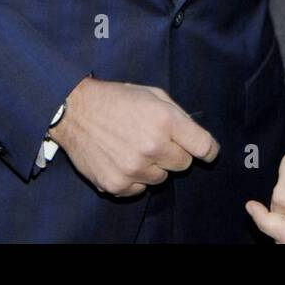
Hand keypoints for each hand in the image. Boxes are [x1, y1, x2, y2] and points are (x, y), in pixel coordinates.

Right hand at [47, 76, 219, 196]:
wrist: (75, 112)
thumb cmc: (117, 99)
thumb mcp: (154, 94)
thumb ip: (178, 115)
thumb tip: (197, 138)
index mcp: (165, 121)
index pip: (204, 147)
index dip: (209, 151)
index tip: (208, 153)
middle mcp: (152, 147)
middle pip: (183, 164)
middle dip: (175, 153)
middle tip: (156, 140)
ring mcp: (133, 168)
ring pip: (161, 178)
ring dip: (153, 166)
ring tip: (134, 148)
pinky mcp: (116, 184)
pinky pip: (139, 189)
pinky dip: (134, 178)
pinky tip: (121, 159)